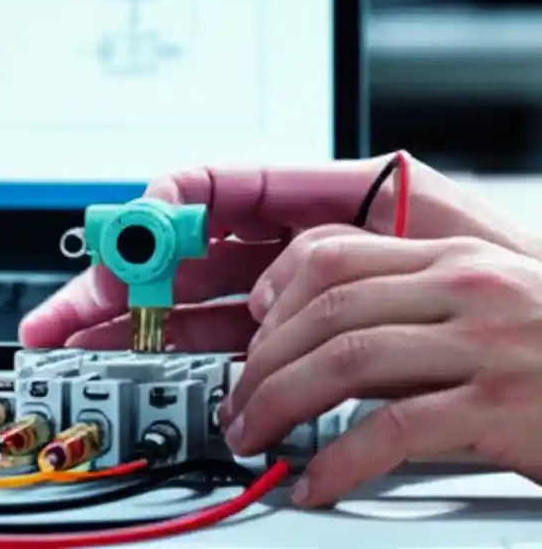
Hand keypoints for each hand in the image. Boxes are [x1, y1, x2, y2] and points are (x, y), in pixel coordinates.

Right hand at [17, 154, 541, 349]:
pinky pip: (220, 343)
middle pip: (181, 254)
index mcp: (317, 197)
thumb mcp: (423, 215)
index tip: (129, 236)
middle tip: (70, 305)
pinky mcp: (295, 344)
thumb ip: (321, 213)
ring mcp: (289, 296)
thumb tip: (220, 221)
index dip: (159, 210)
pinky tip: (133, 358)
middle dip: (117, 277)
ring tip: (71, 338)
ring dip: (125, 320)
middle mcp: (292, 244)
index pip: (213, 189)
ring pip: (187, 302)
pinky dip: (172, 353)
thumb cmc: (508, 262)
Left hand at [220, 232, 541, 506]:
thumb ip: (415, 313)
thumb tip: (320, 348)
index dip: (271, 295)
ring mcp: (487, 345)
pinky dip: (339, 461)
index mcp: (456, 259)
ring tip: (254, 440)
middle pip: (323, 310)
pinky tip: (317, 483)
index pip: (333, 254)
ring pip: (344, 362)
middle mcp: (467, 289)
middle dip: (260, 362)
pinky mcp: (504, 406)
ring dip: (279, 404)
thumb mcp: (491, 310)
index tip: (245, 336)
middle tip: (235, 405)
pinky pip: (391, 430)